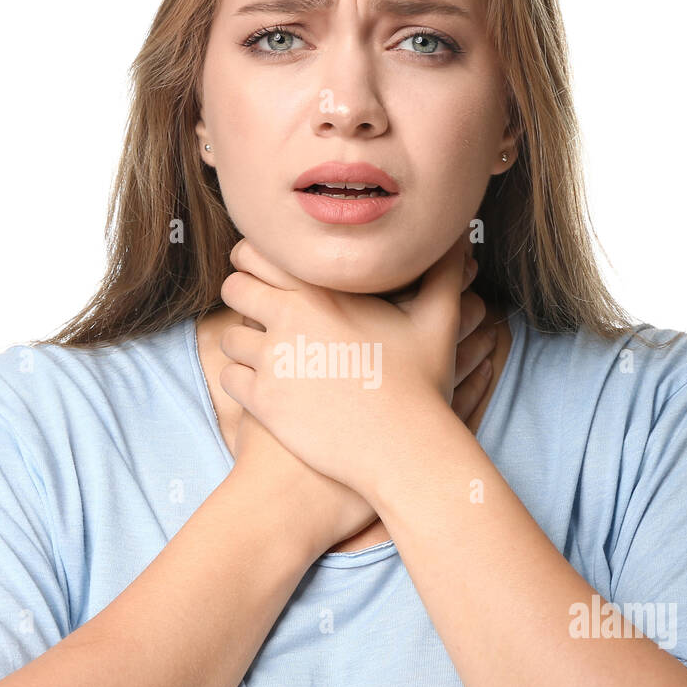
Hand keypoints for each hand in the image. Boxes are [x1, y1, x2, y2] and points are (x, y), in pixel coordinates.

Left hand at [218, 232, 480, 504]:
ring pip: (229, 337)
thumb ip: (441, 271)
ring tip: (262, 355)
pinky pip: (229, 379)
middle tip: (257, 312)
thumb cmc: (424, 385)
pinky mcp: (264, 401)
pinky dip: (240, 381)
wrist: (406, 450)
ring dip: (242, 344)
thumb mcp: (438, 320)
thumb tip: (458, 236)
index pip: (259, 252)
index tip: (263, 271)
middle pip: (234, 288)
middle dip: (243, 297)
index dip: (254, 258)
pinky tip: (261, 387)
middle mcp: (291, 318)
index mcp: (324, 289)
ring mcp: (273, 361)